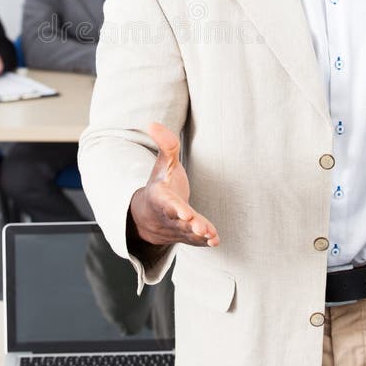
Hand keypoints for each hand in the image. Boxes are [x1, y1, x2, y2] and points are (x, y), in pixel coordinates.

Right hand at [128, 122, 219, 248]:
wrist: (150, 215)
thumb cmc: (162, 184)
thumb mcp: (163, 164)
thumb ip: (165, 145)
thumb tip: (153, 123)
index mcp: (160, 197)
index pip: (166, 202)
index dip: (175, 208)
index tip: (184, 213)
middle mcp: (168, 214)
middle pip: (178, 220)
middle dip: (188, 223)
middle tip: (199, 227)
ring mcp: (178, 227)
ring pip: (188, 233)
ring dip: (199, 234)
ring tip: (210, 234)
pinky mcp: (187, 236)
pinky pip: (196, 241)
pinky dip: (205, 241)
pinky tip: (215, 240)